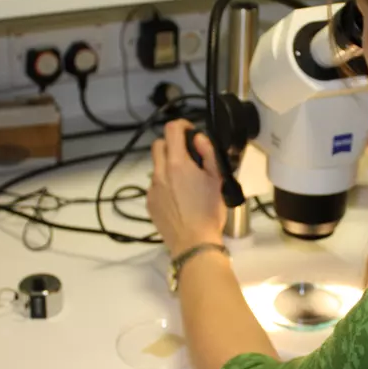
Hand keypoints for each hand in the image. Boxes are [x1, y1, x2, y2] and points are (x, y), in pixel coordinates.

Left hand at [147, 119, 226, 257]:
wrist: (193, 243)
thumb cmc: (209, 210)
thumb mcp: (217, 179)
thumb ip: (208, 153)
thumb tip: (198, 138)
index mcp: (178, 163)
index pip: (171, 130)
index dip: (181, 125)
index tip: (190, 132)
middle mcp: (160, 172)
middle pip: (158, 144)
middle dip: (171, 143)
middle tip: (188, 155)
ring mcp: (152, 188)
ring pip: (156, 166)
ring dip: (168, 165)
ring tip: (185, 180)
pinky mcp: (150, 202)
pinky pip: (155, 184)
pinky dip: (165, 183)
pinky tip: (179, 197)